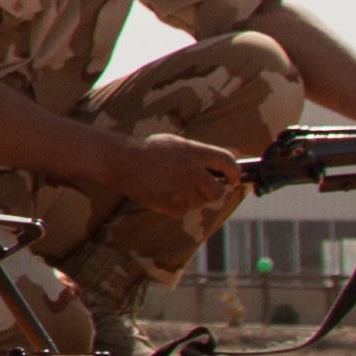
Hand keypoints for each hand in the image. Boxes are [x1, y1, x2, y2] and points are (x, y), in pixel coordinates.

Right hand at [105, 132, 247, 223]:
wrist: (120, 159)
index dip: (234, 173)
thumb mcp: (175, 143)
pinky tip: (162, 194)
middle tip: (200, 189)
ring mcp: (182, 188)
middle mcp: (192, 170)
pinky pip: (182, 211)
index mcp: (194, 152)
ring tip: (172, 187)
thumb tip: (220, 165)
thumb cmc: (147, 150)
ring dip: (190, 199)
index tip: (232, 179)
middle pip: (217, 191)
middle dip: (212, 192)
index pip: (228, 162)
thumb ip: (198, 154)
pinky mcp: (171, 203)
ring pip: (199, 203)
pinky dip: (174, 206)